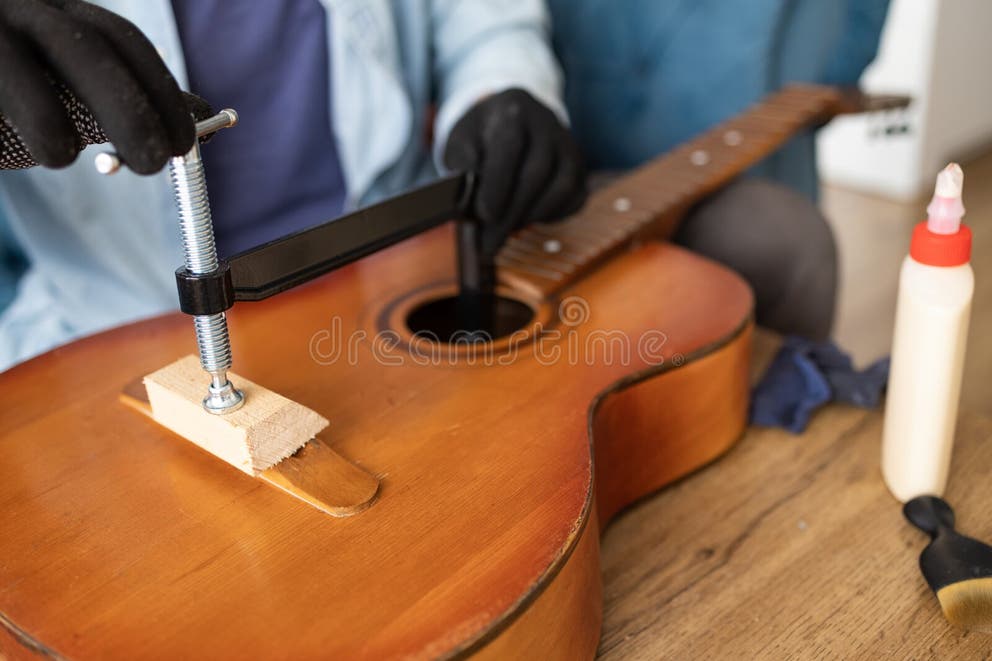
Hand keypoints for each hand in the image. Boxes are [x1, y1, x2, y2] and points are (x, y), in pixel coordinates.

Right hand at [0, 0, 193, 173]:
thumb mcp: (68, 85)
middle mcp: (24, 7)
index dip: (160, 91)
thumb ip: (122, 98)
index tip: (181, 143)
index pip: (123, 40)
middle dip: (127, 110)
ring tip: (59, 157)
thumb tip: (197, 118)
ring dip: (47, 119)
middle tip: (150, 164)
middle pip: (87, 47)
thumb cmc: (11, 89)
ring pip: (18, 65)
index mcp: (63, 15)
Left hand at [444, 89, 586, 255]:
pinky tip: (527, 219)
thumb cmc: (481, 138)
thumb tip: (468, 191)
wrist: (510, 123)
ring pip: (560, 188)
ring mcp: (567, 145)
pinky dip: (550, 215)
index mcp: (513, 109)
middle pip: (536, 173)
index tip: (484, 216)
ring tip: (505, 232)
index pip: (510, 145)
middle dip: (511, 213)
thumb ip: (462, 164)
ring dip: (531, 217)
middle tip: (489, 242)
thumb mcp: (461, 142)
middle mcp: (546, 122)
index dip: (498, 185)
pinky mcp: (579, 167)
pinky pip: (573, 198)